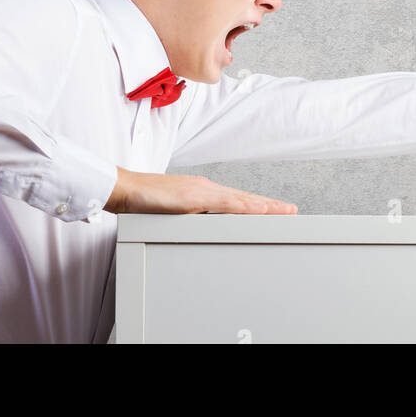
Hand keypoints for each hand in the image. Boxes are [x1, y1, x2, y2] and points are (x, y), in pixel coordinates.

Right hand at [106, 167, 297, 214]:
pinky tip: (257, 211)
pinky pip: (224, 205)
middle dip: (269, 206)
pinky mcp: (193, 197)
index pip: (237, 201)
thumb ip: (190, 217)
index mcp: (203, 193)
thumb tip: (203, 227)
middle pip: (244, 199)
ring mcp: (201, 192)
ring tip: (284, 212)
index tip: (277, 211)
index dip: (258, 206)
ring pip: (240, 200)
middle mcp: (206, 189)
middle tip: (291, 211)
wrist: (124, 190)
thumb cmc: (144, 201)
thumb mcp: (173, 212)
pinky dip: (244, 208)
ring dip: (263, 207)